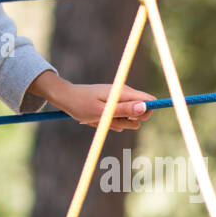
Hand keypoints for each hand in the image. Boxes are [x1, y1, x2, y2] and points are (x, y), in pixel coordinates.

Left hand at [28, 70, 155, 131]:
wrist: (65, 98)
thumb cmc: (81, 104)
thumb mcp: (102, 111)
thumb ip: (124, 110)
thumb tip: (145, 107)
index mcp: (124, 93)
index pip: (149, 101)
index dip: (147, 113)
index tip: (132, 119)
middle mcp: (124, 95)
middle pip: (140, 114)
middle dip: (127, 122)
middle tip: (108, 119)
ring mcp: (118, 101)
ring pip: (128, 120)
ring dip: (115, 124)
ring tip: (99, 118)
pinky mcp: (112, 107)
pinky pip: (118, 120)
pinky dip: (108, 123)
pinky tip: (96, 118)